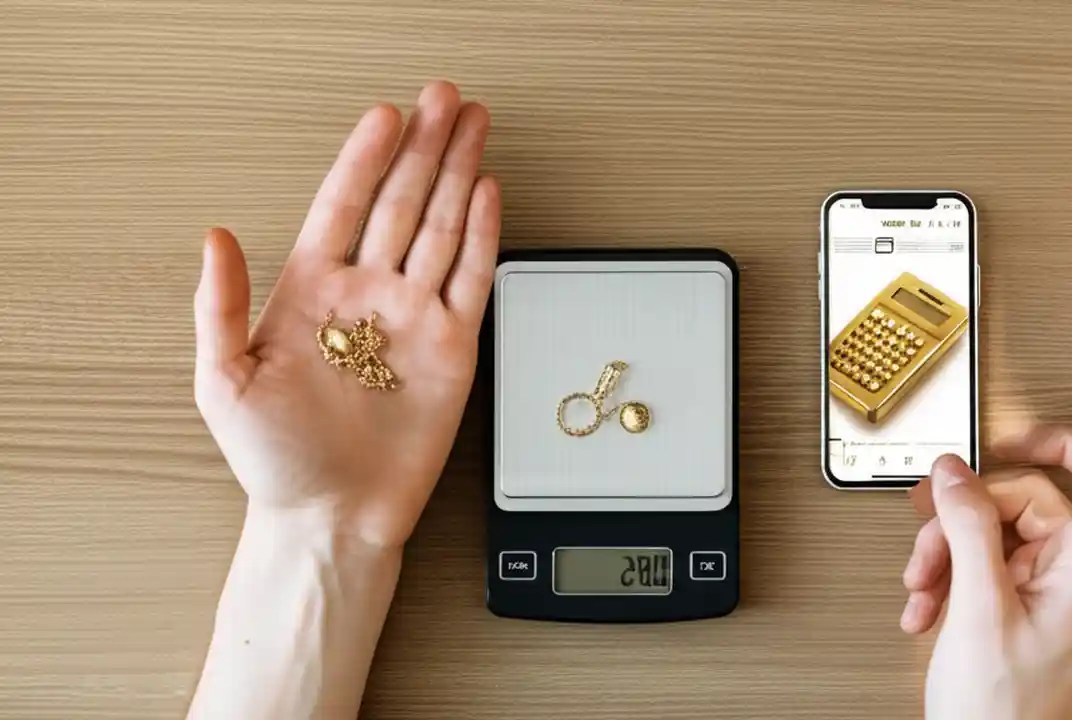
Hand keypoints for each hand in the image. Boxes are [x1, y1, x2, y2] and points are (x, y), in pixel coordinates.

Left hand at [194, 81, 498, 548]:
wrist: (332, 516)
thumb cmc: (274, 459)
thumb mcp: (223, 382)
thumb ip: (221, 306)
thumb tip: (215, 235)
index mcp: (311, 292)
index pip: (342, 205)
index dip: (364, 159)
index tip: (384, 114)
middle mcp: (367, 294)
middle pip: (401, 202)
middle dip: (424, 147)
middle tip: (444, 97)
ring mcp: (413, 317)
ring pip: (441, 227)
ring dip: (457, 174)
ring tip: (473, 125)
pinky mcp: (453, 348)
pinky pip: (472, 279)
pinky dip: (483, 234)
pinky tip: (487, 193)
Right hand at [901, 425, 1071, 719]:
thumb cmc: (1004, 708)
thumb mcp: (979, 606)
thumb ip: (967, 528)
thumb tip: (954, 473)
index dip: (1056, 441)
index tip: (1004, 442)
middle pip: (1025, 498)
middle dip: (963, 518)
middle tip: (927, 542)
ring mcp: (1056, 586)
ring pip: (995, 528)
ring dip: (947, 552)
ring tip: (922, 586)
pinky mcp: (1028, 600)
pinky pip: (986, 559)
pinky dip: (950, 576)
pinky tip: (928, 605)